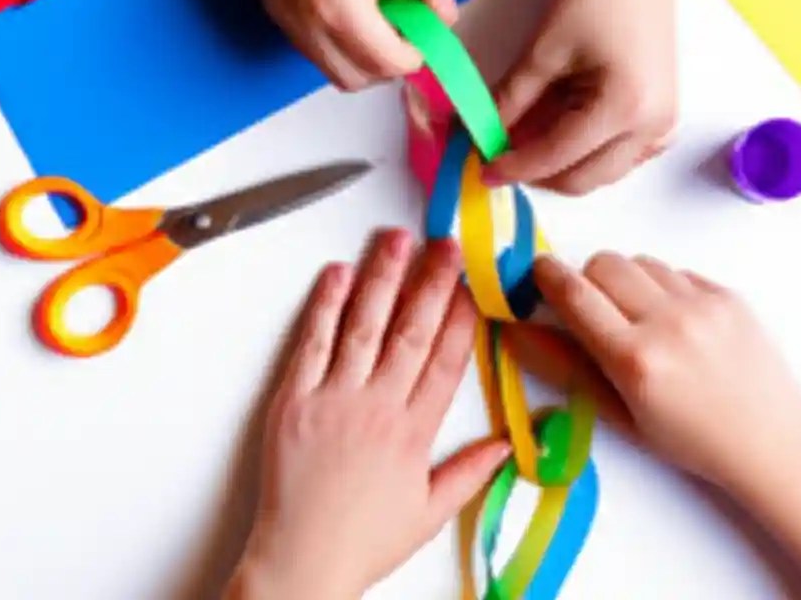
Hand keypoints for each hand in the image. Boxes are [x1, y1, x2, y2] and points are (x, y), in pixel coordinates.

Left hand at [227, 231, 508, 598]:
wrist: (301, 561)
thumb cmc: (362, 543)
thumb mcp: (429, 513)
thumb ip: (469, 473)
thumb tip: (507, 444)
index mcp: (414, 433)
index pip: (446, 361)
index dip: (461, 318)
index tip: (471, 284)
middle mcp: (378, 408)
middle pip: (412, 331)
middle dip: (431, 281)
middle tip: (444, 244)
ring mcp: (334, 400)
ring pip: (364, 325)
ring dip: (383, 277)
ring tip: (396, 239)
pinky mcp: (294, 401)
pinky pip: (312, 343)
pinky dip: (324, 305)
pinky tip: (338, 274)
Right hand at [235, 0, 457, 90]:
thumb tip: (444, 13)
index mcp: (335, 3)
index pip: (385, 62)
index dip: (416, 54)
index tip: (430, 28)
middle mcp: (303, 21)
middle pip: (357, 79)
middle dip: (390, 60)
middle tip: (409, 18)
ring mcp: (284, 17)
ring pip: (334, 68)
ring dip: (364, 51)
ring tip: (381, 0)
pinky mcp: (275, 6)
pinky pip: (315, 47)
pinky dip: (341, 38)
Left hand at [484, 0, 679, 194]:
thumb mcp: (543, 52)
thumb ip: (510, 101)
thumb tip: (480, 134)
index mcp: (625, 109)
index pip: (557, 157)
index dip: (514, 166)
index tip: (483, 168)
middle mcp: (653, 127)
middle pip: (583, 179)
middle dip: (537, 173)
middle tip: (499, 158)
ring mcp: (663, 125)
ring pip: (602, 172)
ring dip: (562, 165)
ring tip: (526, 139)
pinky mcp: (662, 117)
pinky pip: (620, 155)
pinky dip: (587, 152)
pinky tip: (559, 131)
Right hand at [532, 253, 800, 490]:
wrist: (771, 441)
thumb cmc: (691, 440)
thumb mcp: (620, 416)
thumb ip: (567, 368)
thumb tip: (519, 331)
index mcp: (635, 360)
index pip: (574, 293)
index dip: (546, 276)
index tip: (536, 271)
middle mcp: (668, 323)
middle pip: (604, 263)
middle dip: (588, 278)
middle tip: (592, 307)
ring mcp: (703, 304)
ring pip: (641, 262)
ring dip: (627, 281)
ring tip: (639, 319)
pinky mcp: (728, 295)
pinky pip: (677, 272)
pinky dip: (664, 288)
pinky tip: (676, 324)